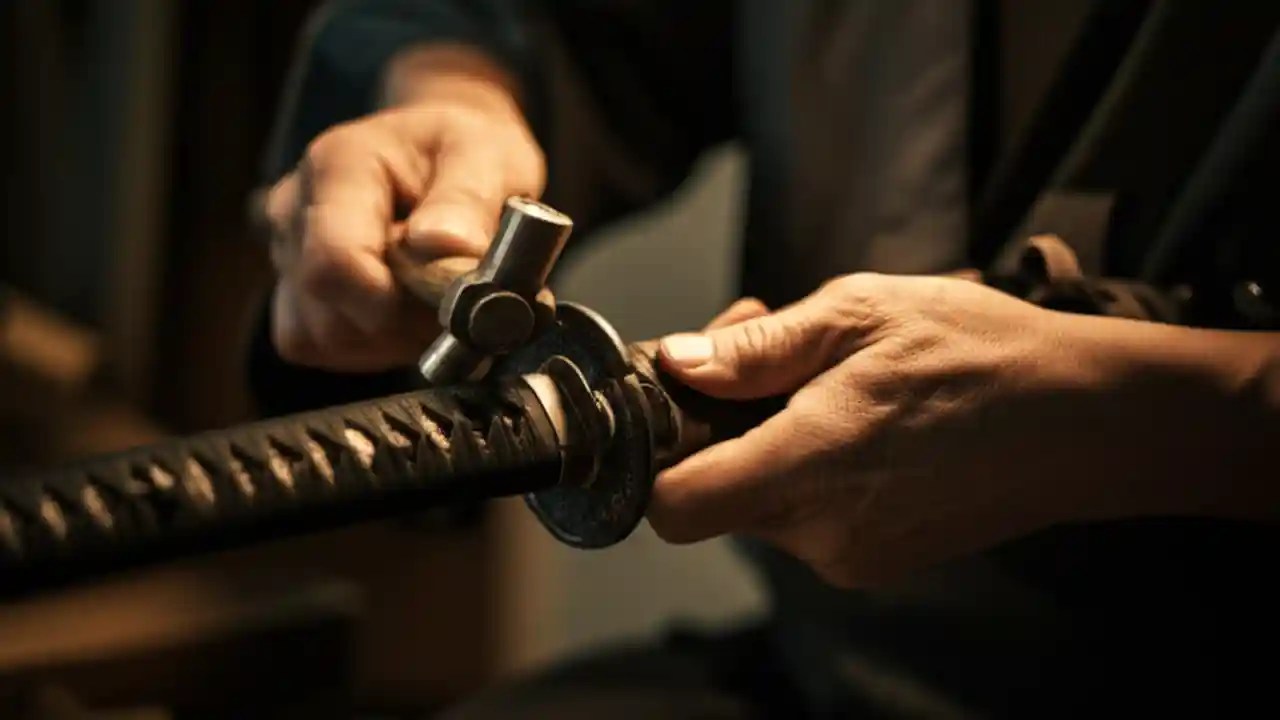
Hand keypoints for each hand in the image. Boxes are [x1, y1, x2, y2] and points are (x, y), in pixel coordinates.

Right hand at [258, 46, 544, 371]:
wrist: (448, 156)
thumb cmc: (469, 153)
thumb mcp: (490, 155)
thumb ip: (468, 199)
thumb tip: (446, 248)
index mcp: (338, 166)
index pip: (334, 260)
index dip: (392, 302)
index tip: (449, 304)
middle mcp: (295, 211)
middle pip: (330, 311)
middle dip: (404, 322)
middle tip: (457, 298)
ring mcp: (287, 257)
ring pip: (325, 338)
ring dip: (392, 337)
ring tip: (433, 298)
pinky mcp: (295, 298)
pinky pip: (323, 348)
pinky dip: (374, 346)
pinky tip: (407, 313)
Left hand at [648, 273, 1113, 588]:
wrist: (1085, 419)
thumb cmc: (982, 353)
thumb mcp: (861, 314)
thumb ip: (759, 350)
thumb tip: (682, 364)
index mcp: (807, 467)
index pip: (674, 508)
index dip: (659, 459)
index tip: (682, 405)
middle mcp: (821, 531)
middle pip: (717, 495)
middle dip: (725, 424)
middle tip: (767, 349)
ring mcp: (853, 555)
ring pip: (765, 504)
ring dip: (772, 440)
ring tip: (829, 376)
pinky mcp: (881, 560)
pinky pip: (812, 516)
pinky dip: (814, 468)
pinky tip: (859, 416)